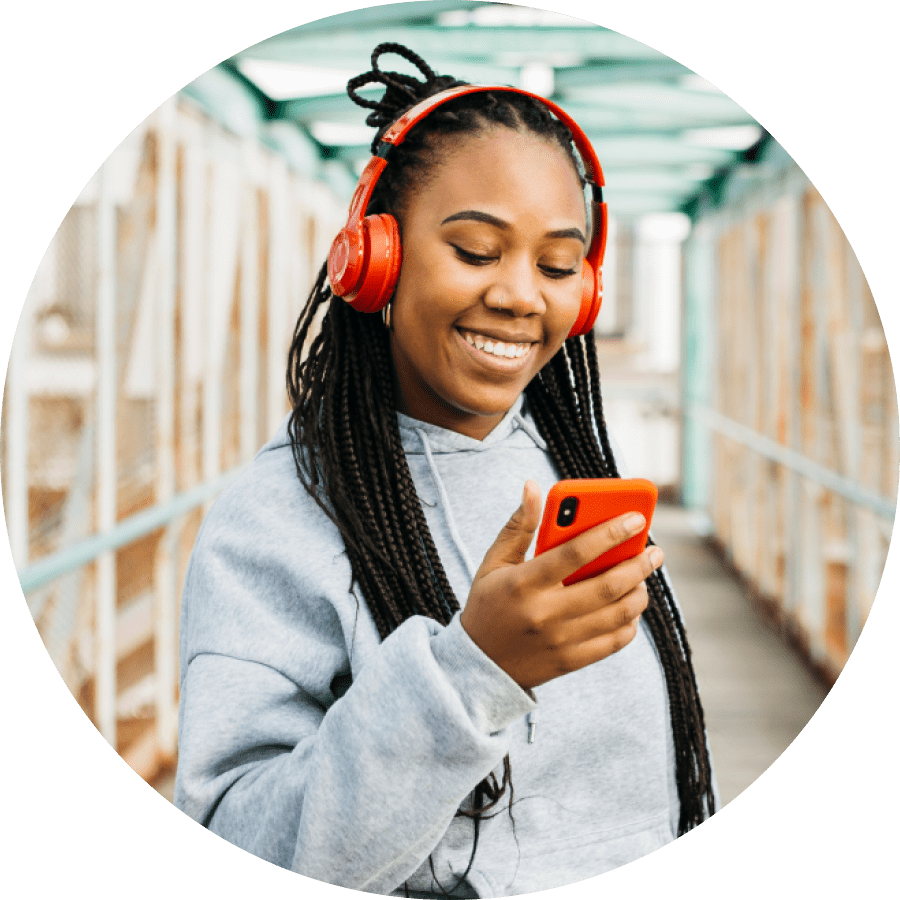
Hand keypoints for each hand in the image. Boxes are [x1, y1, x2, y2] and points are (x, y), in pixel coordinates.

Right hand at [460, 481, 663, 690]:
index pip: (575, 552)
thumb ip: (518, 525)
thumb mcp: (494, 562)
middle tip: (654, 551)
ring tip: (643, 577)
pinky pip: (614, 641)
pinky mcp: (571, 661)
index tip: (636, 518)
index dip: (610, 532)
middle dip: (638, 564)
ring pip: (618, 613)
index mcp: (524, 582)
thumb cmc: (488, 604)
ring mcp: (560, 640)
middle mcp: (545, 613)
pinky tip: (630, 606)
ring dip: (639, 591)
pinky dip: (630, 622)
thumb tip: (533, 486)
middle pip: (606, 585)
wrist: (478, 666)